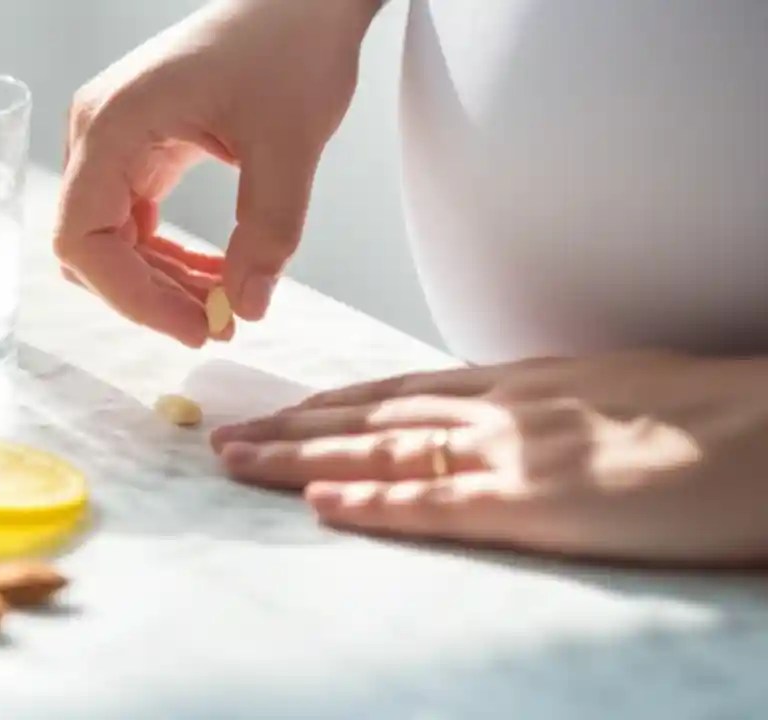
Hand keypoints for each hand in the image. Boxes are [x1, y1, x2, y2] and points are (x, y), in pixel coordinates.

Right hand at [54, 0, 380, 346]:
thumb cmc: (290, 43)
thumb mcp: (288, 144)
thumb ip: (268, 232)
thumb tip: (248, 308)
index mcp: (114, 123)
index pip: (83, 237)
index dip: (130, 296)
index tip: (194, 326)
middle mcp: (98, 132)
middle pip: (92, 247)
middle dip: (149, 296)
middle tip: (218, 325)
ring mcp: (115, 141)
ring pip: (112, 242)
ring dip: (161, 283)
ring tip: (226, 307)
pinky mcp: (140, 147)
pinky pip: (134, 222)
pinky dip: (168, 257)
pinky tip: (214, 278)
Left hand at [210, 352, 767, 565]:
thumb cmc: (701, 416)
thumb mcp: (602, 392)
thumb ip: (540, 406)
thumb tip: (504, 420)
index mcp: (516, 382)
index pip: (397, 390)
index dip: (329, 401)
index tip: (279, 407)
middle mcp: (497, 407)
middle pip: (368, 415)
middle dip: (290, 424)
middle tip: (224, 433)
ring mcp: (511, 451)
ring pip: (379, 450)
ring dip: (300, 457)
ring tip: (236, 461)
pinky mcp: (536, 502)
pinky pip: (435, 503)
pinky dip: (371, 501)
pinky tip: (319, 502)